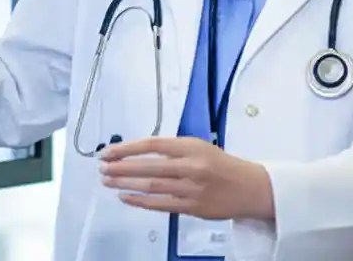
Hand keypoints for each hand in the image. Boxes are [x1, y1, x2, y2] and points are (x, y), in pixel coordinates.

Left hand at [99, 137, 273, 220]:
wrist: (250, 187)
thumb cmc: (221, 165)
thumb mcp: (199, 147)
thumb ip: (172, 150)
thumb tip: (138, 154)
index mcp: (191, 147)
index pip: (152, 145)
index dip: (127, 148)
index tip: (109, 152)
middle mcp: (191, 166)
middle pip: (148, 167)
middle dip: (121, 168)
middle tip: (103, 168)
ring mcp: (191, 188)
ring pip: (151, 187)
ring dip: (126, 184)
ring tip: (109, 181)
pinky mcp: (192, 207)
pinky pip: (160, 204)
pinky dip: (140, 201)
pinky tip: (125, 197)